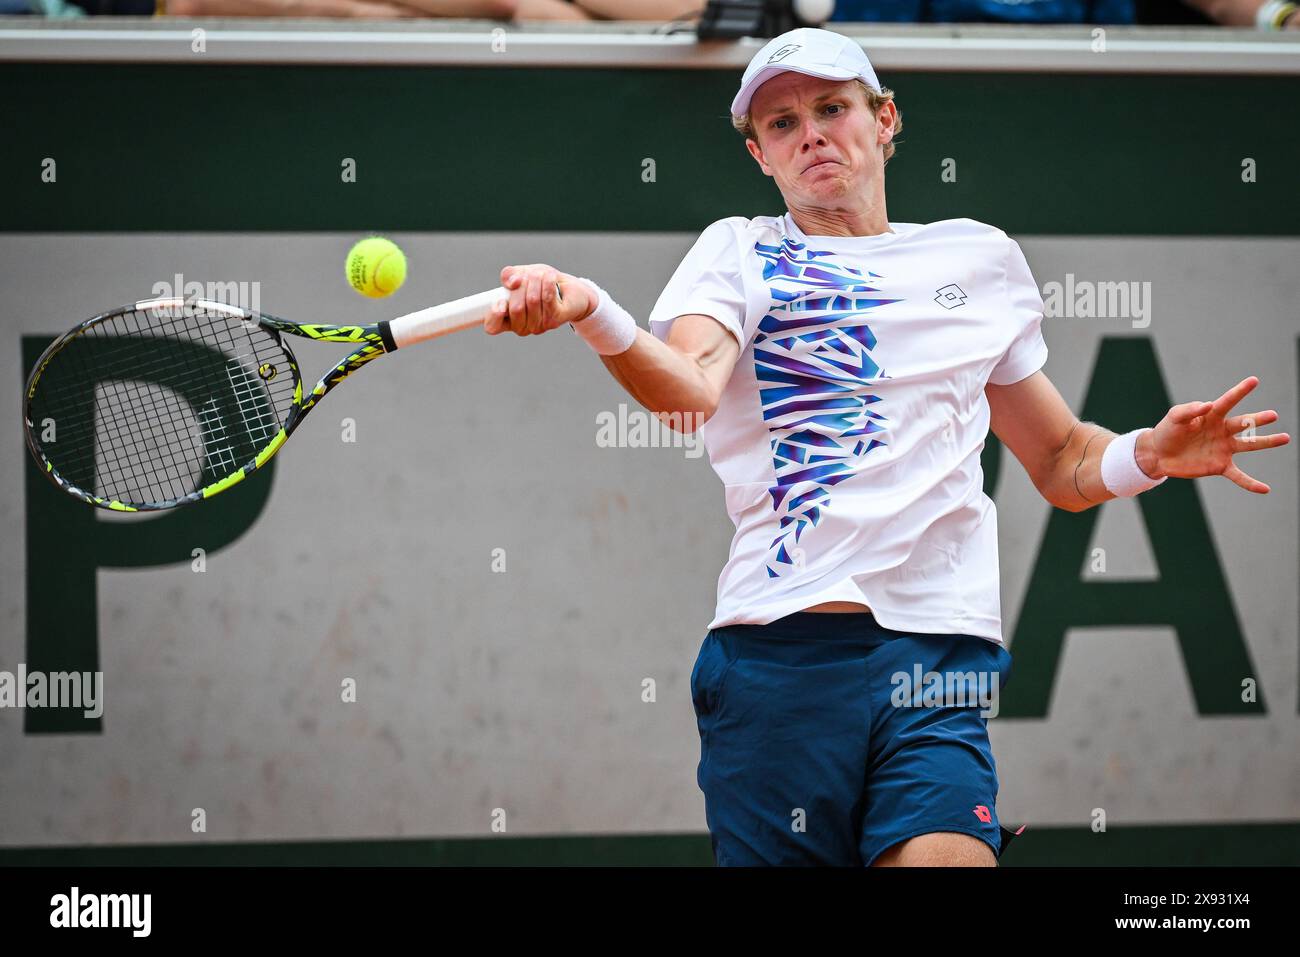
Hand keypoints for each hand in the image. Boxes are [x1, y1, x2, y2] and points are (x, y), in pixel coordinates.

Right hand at [485, 264, 596, 336]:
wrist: (569, 289)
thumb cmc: (542, 283)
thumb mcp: (522, 274)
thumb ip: (509, 275)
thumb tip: (511, 282)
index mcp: (507, 319)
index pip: (492, 327)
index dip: (493, 315)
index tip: (500, 301)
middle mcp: (522, 326)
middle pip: (515, 308)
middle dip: (521, 285)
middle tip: (529, 276)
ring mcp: (539, 326)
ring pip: (532, 301)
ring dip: (536, 281)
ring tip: (541, 274)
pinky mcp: (555, 319)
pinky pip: (547, 299)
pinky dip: (548, 283)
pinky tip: (550, 277)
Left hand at [1138, 376, 1289, 493]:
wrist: (1159, 454)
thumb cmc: (1168, 431)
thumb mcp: (1174, 417)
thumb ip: (1189, 410)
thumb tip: (1207, 405)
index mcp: (1212, 416)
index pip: (1227, 401)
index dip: (1239, 391)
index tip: (1254, 380)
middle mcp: (1222, 431)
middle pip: (1244, 423)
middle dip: (1257, 420)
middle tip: (1272, 415)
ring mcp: (1223, 449)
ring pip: (1249, 445)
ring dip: (1266, 442)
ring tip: (1285, 438)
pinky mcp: (1219, 466)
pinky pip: (1238, 476)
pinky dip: (1250, 483)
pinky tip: (1265, 489)